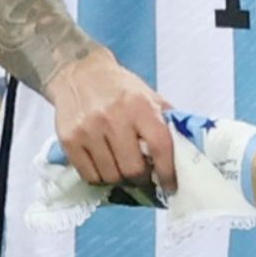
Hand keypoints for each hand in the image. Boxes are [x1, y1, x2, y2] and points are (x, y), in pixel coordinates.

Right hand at [45, 51, 174, 189]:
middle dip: (142, 178)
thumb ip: (167, 122)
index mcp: (139, 106)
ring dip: (120, 179)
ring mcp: (87, 129)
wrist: (77, 72)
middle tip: (143, 176)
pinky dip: (100, 178)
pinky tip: (104, 167)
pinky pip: (88, 175)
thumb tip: (186, 152)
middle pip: (133, 169)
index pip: (160, 146)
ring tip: (122, 170)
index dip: (168, 171)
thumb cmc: (118, 87)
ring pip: (111, 176)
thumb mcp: (149, 96)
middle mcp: (112, 117)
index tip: (170, 184)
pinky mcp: (68, 139)